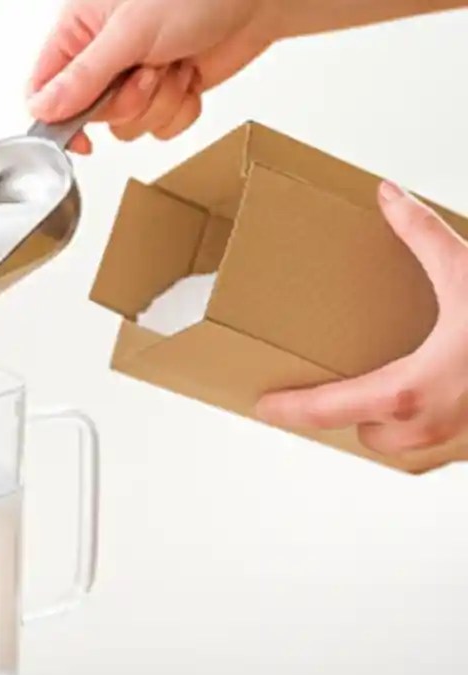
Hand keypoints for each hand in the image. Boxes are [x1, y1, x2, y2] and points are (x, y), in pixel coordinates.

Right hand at [27, 0, 276, 152]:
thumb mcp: (128, 32)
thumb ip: (82, 77)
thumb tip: (42, 109)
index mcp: (78, 30)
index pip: (43, 88)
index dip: (56, 119)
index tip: (81, 137)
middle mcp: (103, 55)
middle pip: (90, 114)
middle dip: (128, 102)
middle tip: (149, 72)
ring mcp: (135, 76)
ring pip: (127, 126)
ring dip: (158, 103)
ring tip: (174, 65)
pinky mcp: (166, 91)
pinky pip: (159, 127)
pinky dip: (180, 108)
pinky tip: (189, 74)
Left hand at [256, 183, 467, 458]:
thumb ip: (420, 232)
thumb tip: (387, 194)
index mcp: (411, 389)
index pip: (329, 409)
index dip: (290, 408)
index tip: (262, 404)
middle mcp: (431, 426)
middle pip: (366, 432)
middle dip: (347, 413)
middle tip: (320, 388)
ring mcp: (462, 442)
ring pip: (404, 444)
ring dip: (388, 422)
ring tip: (370, 390)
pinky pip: (442, 443)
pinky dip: (427, 422)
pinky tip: (433, 394)